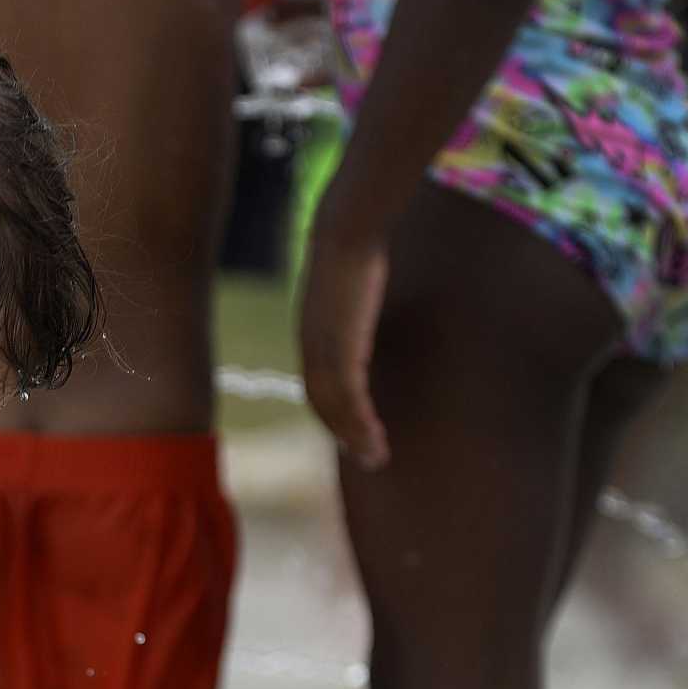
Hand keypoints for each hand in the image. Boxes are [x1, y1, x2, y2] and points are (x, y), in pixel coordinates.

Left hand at [297, 208, 390, 470]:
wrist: (345, 230)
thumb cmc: (351, 246)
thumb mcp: (348, 283)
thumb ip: (350, 299)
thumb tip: (361, 292)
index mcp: (311, 336)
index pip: (317, 386)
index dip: (333, 413)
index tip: (352, 432)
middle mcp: (310, 349)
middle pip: (322, 405)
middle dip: (344, 434)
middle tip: (368, 457)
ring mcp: (323, 353)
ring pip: (335, 410)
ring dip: (356, 438)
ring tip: (377, 458)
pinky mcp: (341, 351)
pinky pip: (349, 400)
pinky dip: (360, 425)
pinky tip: (376, 439)